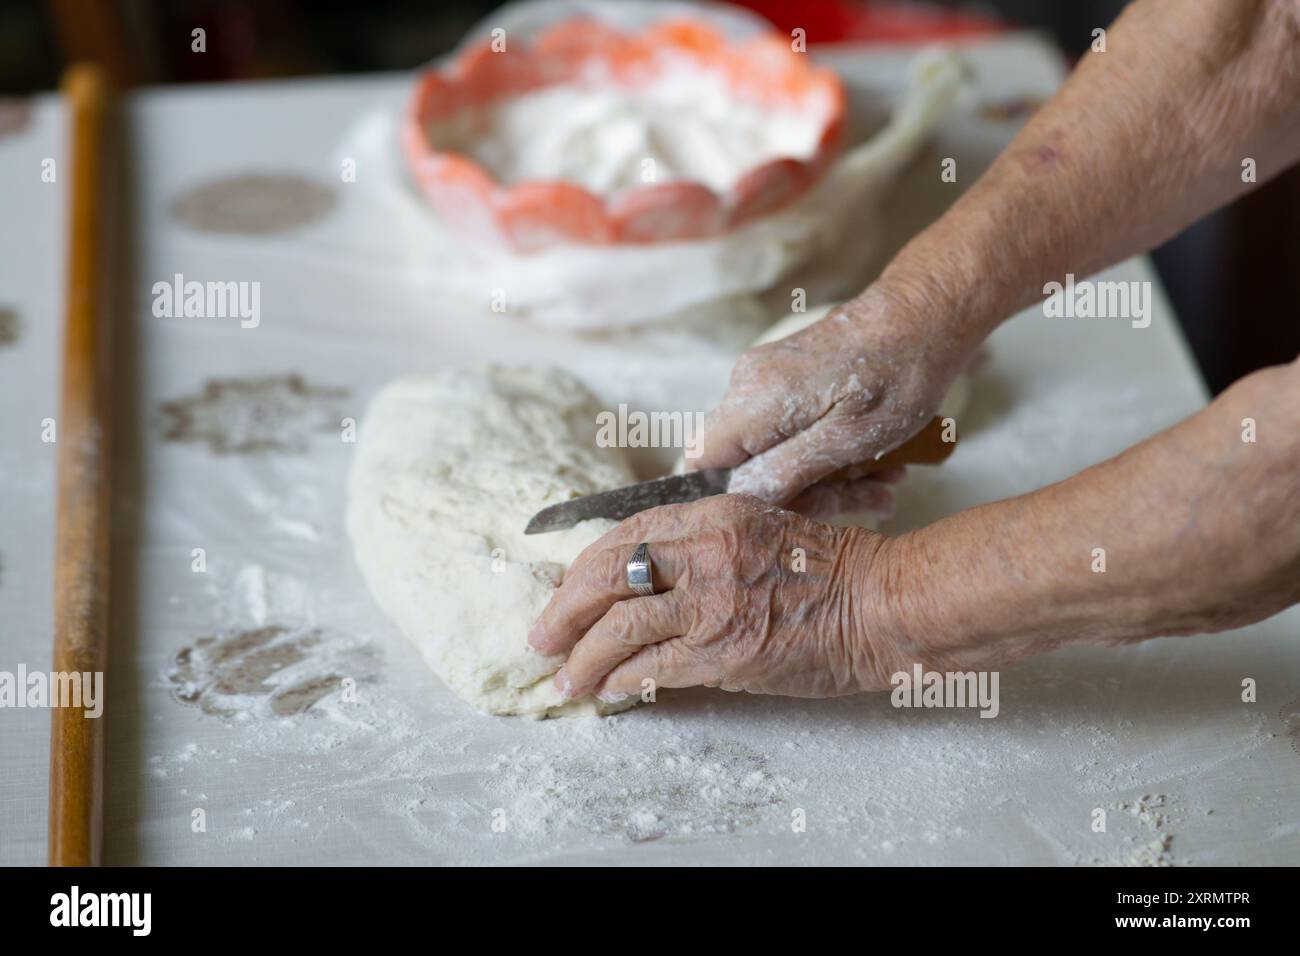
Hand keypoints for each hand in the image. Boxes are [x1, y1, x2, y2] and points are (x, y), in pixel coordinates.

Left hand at [527, 494, 927, 702]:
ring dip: (583, 658)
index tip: (563, 590)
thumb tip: (648, 577)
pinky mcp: (726, 651)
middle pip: (607, 574)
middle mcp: (707, 551)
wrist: (885, 605)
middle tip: (541, 637)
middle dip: (563, 610)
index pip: (624, 534)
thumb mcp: (764, 530)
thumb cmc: (834, 570)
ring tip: (564, 680)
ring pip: (620, 627)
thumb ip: (707, 545)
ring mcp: (715, 601)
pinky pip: (654, 666)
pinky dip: (622, 680)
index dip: (582, 567)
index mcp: (714, 516)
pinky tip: (607, 690)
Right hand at [696, 283, 973, 506]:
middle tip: (870, 499)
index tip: (787, 512)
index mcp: (753, 398)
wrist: (924, 314)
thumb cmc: (898, 373)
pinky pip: (793, 432)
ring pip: (775, 453)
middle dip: (807, 493)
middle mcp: (747, 386)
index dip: (732, 495)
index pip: (701, 460)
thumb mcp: (848, 438)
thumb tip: (741, 500)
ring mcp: (765, 381)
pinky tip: (880, 462)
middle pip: (744, 463)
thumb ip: (785, 471)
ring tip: (888, 480)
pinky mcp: (786, 380)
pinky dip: (832, 453)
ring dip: (832, 478)